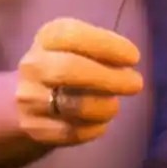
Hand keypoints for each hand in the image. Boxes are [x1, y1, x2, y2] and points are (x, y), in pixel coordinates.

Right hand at [14, 18, 143, 146]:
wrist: (32, 99)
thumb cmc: (69, 65)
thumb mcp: (81, 48)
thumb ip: (102, 50)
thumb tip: (127, 66)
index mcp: (48, 37)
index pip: (73, 35)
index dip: (107, 46)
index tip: (134, 58)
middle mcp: (33, 65)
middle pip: (70, 69)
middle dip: (109, 78)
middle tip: (136, 84)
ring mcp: (30, 98)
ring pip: (73, 105)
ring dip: (104, 106)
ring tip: (114, 105)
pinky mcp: (34, 128)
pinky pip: (72, 132)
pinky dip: (94, 128)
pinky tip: (100, 122)